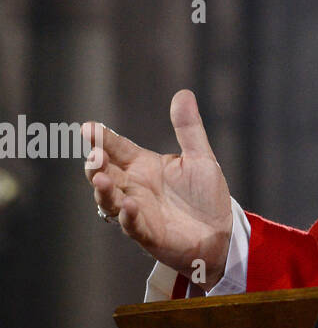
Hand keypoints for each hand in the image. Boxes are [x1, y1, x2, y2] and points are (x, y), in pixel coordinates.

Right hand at [82, 90, 232, 288]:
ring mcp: (138, 211)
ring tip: (100, 178)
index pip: (118, 148)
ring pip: (111, 200)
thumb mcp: (200, 156)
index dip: (103, 138)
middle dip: (97, 165)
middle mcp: (135, 187)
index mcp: (144, 166)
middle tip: (94, 154)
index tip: (88, 127)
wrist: (219, 231)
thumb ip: (189, 128)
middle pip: (107, 173)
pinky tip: (127, 205)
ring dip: (104, 190)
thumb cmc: (205, 195)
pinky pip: (132, 225)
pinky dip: (127, 216)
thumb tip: (183, 93)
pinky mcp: (148, 234)